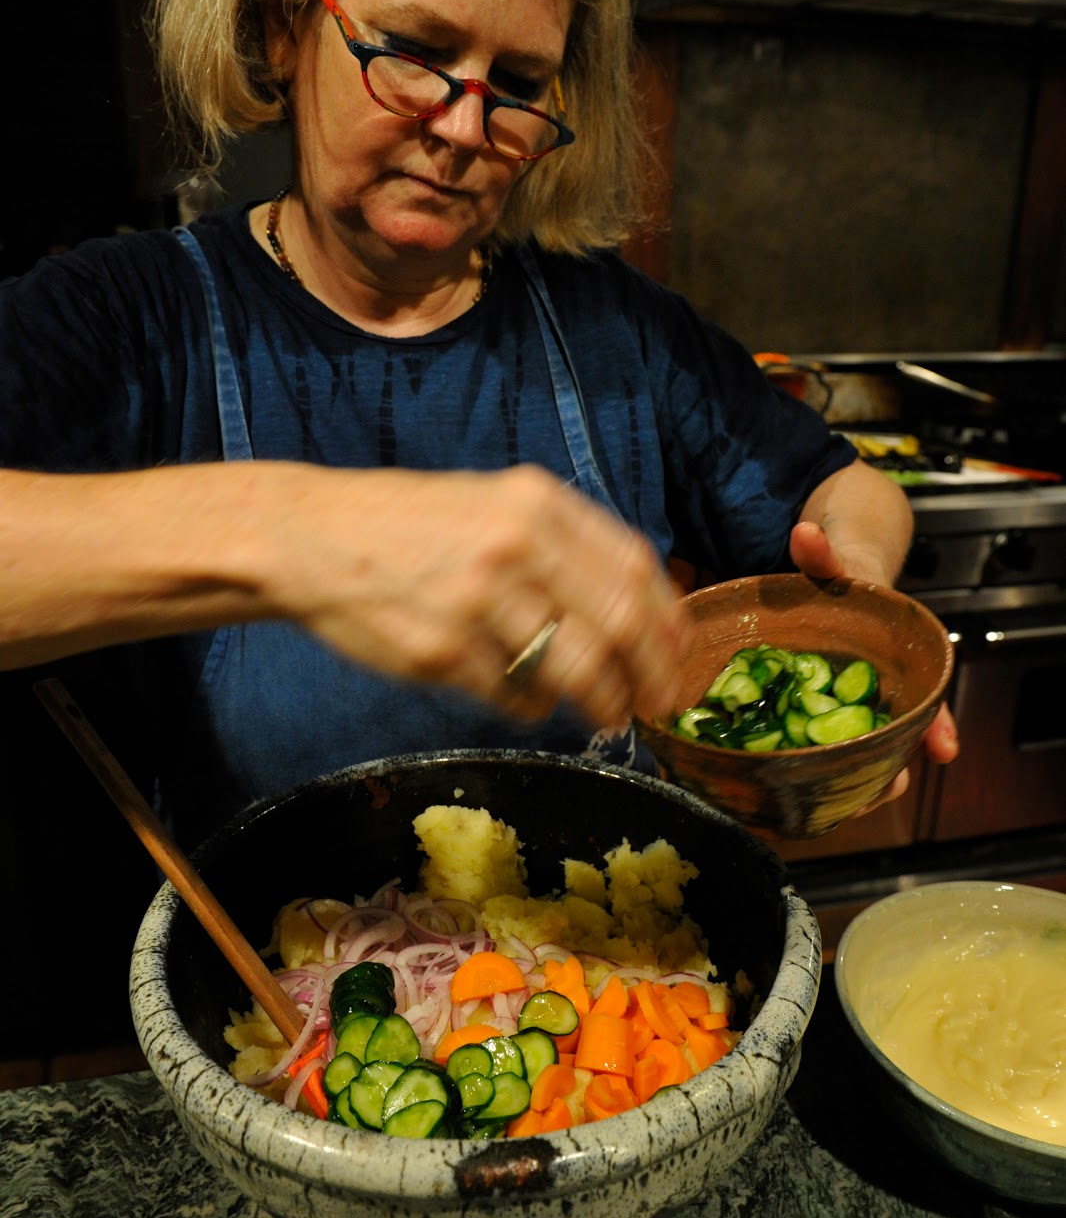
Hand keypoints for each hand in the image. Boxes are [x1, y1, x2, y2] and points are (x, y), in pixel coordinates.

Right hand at [260, 462, 690, 732]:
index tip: (678, 656)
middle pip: (620, 625)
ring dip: (600, 703)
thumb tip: (644, 607)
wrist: (314, 538)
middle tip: (655, 703)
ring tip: (604, 714)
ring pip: (574, 671)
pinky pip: (516, 696)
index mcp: (537, 503)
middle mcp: (515, 546)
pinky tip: (527, 698)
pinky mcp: (441, 652)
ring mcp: (477, 601)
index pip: (635, 567)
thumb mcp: (495, 506)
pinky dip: (534, 707)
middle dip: (649, 675)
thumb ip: (565, 545)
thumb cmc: (414, 526)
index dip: (668, 622)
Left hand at [788, 519, 958, 813]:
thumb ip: (821, 552)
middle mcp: (873, 692)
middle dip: (892, 770)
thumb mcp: (834, 563)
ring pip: (858, 756)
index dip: (937, 724)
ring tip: (841, 805)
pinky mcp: (803, 721)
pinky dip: (804, 775)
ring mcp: (841, 711)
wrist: (821, 584)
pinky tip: (785, 795)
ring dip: (854, 784)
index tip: (946, 749)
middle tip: (887, 789)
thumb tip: (805, 534)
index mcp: (892, 660)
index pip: (925, 698)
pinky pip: (811, 754)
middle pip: (895, 740)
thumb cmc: (838, 581)